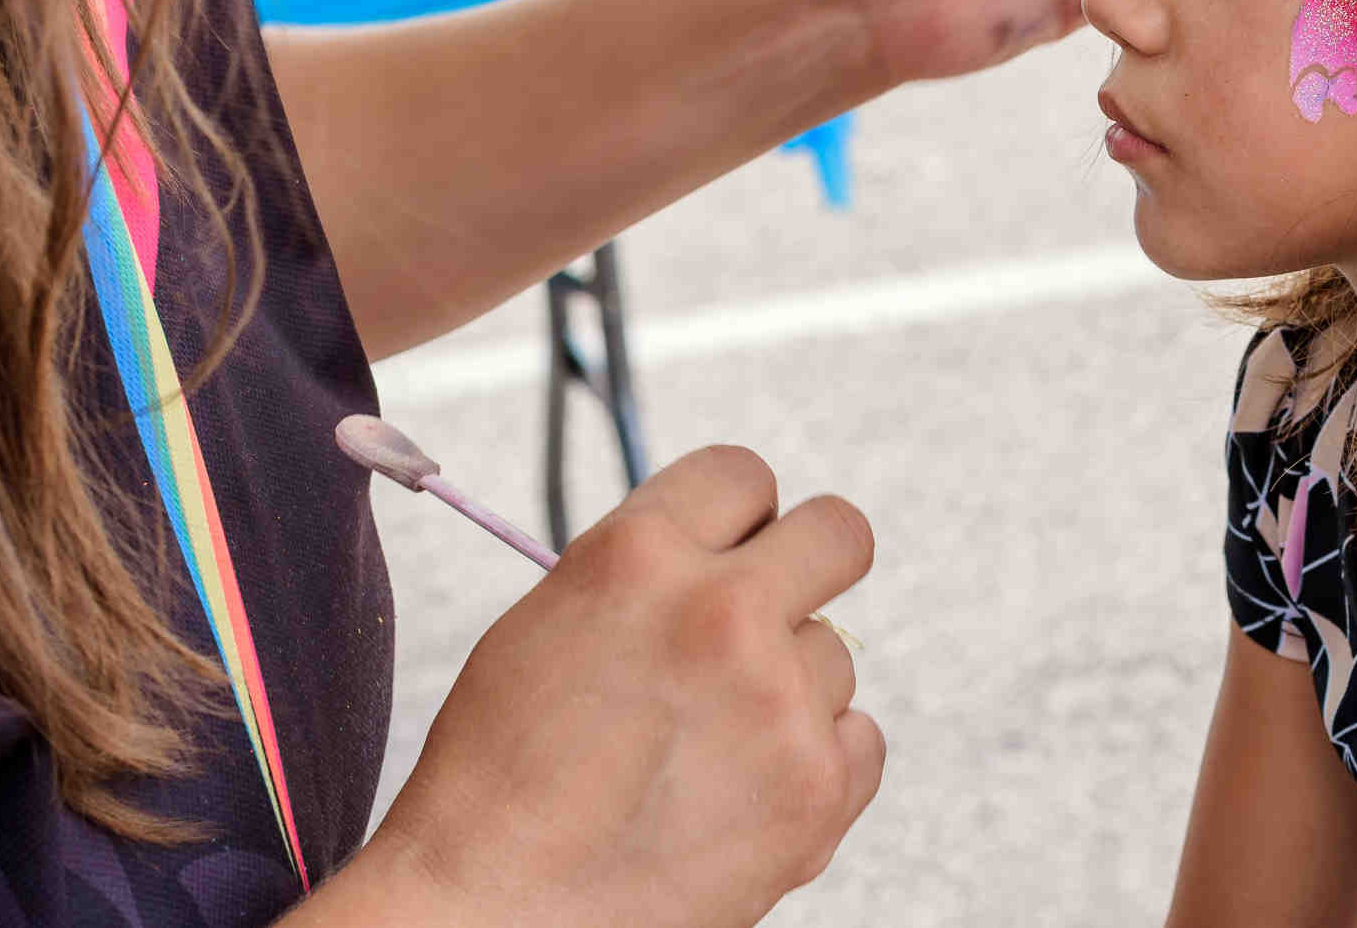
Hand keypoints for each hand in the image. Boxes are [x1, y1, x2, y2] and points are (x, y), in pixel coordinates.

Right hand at [345, 446, 880, 927]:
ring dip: (789, 690)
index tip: (734, 544)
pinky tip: (746, 791)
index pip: (743, 473)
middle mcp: (721, 613)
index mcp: (638, 555)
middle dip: (813, 562)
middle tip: (777, 606)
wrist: (495, 914)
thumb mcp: (545, 624)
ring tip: (709, 748)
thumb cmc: (499, 780)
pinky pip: (861, 741)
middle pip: (839, 533)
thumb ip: (641, 573)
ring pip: (836, 656)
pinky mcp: (817, 790)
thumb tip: (715, 549)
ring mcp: (779, 704)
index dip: (738, 515)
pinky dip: (816, 764)